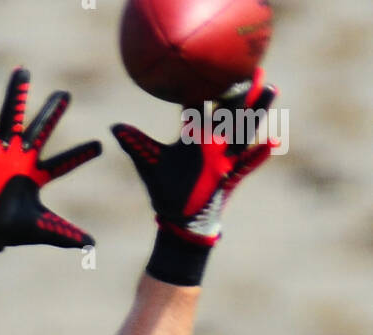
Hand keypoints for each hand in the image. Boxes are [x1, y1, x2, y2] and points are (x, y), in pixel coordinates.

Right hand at [0, 67, 101, 251]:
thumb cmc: (5, 231)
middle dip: (53, 112)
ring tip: (23, 71)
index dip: (80, 156)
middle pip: (40, 130)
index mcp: (35, 176)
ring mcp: (3, 154)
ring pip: (13, 118)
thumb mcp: (40, 229)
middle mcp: (21, 160)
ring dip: (18, 95)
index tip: (99, 146)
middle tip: (66, 94)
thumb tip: (91, 244)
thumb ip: (65, 233)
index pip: (62, 164)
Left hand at [112, 69, 277, 245]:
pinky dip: (258, 155)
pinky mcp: (228, 178)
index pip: (203, 105)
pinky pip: (246, 165)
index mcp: (195, 135)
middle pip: (232, 112)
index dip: (208, 86)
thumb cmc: (165, 189)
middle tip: (255, 67)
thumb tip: (114, 127)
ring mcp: (224, 159)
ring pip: (244, 131)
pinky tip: (273, 142)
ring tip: (271, 88)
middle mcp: (213, 143)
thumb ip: (136, 143)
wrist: (177, 219)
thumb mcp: (150, 163)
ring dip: (257, 111)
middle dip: (243, 92)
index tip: (215, 64)